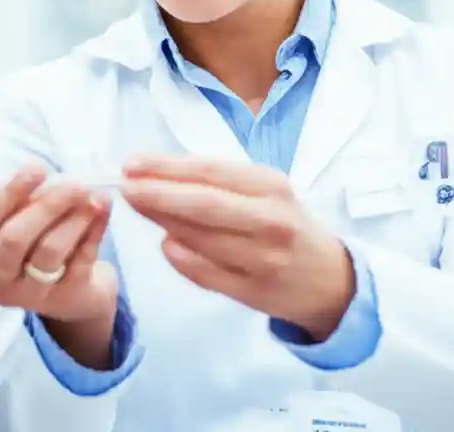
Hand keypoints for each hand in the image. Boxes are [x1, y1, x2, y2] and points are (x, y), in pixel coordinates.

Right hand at [0, 165, 119, 345]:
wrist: (78, 294)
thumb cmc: (46, 247)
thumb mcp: (33, 225)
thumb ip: (37, 202)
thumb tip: (64, 180)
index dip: (11, 191)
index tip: (37, 168)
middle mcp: (0, 279)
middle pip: (15, 238)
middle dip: (47, 205)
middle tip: (76, 184)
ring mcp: (32, 294)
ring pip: (49, 251)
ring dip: (75, 218)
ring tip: (95, 197)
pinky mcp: (66, 298)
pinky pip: (81, 259)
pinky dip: (95, 230)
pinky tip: (104, 210)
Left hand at [121, 155, 355, 340]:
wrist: (330, 279)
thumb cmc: (284, 225)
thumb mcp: (263, 193)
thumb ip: (217, 184)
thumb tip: (154, 175)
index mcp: (271, 186)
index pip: (211, 171)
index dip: (168, 166)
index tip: (132, 163)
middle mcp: (271, 220)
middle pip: (204, 204)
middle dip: (158, 193)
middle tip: (124, 186)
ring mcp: (264, 258)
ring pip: (202, 238)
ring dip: (163, 222)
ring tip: (137, 208)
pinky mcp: (256, 291)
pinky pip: (207, 273)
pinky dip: (180, 258)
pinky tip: (166, 245)